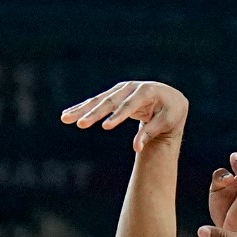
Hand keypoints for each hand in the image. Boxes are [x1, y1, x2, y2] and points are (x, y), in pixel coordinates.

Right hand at [61, 81, 187, 151]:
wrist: (169, 97)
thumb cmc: (170, 111)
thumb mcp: (167, 122)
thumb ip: (150, 133)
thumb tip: (137, 149)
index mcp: (147, 92)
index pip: (130, 105)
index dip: (118, 116)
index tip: (106, 127)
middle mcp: (131, 87)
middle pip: (110, 101)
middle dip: (94, 113)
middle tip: (80, 124)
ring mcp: (121, 90)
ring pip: (99, 100)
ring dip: (82, 110)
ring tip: (65, 118)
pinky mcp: (114, 94)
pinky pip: (96, 102)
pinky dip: (83, 108)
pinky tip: (67, 114)